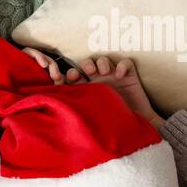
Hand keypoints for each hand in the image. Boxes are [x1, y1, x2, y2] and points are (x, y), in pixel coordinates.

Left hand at [22, 48, 164, 125]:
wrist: (133, 126)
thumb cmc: (109, 123)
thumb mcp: (88, 116)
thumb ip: (75, 109)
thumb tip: (53, 113)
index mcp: (86, 89)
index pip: (75, 75)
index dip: (69, 74)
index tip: (67, 78)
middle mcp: (98, 81)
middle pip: (87, 63)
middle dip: (85, 64)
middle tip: (87, 72)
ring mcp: (113, 77)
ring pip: (104, 60)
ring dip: (102, 63)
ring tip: (104, 72)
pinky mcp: (129, 76)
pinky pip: (125, 63)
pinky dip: (122, 66)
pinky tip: (120, 75)